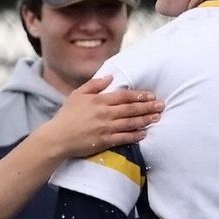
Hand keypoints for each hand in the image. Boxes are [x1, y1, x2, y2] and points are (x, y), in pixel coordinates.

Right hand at [43, 75, 162, 157]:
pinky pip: (124, 138)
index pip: (124, 96)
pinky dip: (135, 135)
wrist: (57, 137)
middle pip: (131, 109)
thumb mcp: (77, 95)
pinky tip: (144, 133)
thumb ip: (94, 85)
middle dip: (147, 107)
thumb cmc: (67, 116)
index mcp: (99, 100)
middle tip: (161, 105)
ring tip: (157, 117)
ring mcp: (105, 128)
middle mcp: (104, 113)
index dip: (139, 95)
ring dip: (145, 120)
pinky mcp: (104, 141)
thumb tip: (110, 77)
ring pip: (130, 123)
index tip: (151, 95)